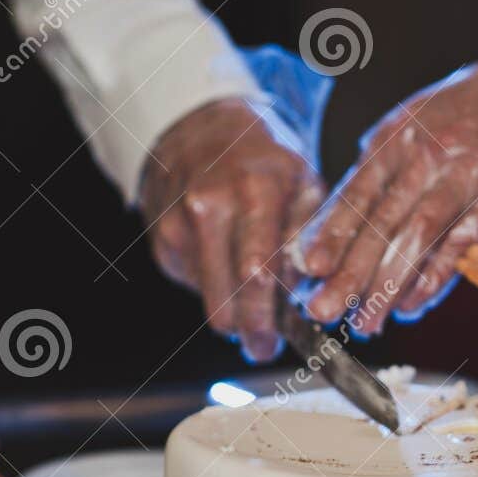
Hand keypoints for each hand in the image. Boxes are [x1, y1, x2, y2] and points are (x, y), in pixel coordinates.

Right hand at [140, 97, 323, 360]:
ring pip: (209, 302)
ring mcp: (179, 222)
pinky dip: (216, 289)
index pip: (258, 274)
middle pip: (227, 302)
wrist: (201, 131)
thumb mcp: (305, 184)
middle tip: (263, 345)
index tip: (279, 341)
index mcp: (255, 190)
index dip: (269, 319)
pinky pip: (195, 287)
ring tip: (253, 302)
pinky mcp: (162, 239)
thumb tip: (315, 290)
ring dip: (234, 313)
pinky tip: (227, 265)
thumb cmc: (266, 164)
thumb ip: (313, 238)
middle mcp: (210, 205)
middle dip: (250, 332)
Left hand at [297, 43, 477, 332]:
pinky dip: (435, 277)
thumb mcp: (417, 126)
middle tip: (321, 310)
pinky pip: (461, 243)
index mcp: (397, 139)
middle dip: (346, 272)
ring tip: (367, 322)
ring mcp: (463, 178)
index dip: (327, 234)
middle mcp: (425, 156)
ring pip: (415, 237)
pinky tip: (413, 303)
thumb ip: (382, 170)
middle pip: (378, 222)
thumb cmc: (475, 116)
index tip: (302, 269)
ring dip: (387, 284)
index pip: (353, 193)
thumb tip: (342, 218)